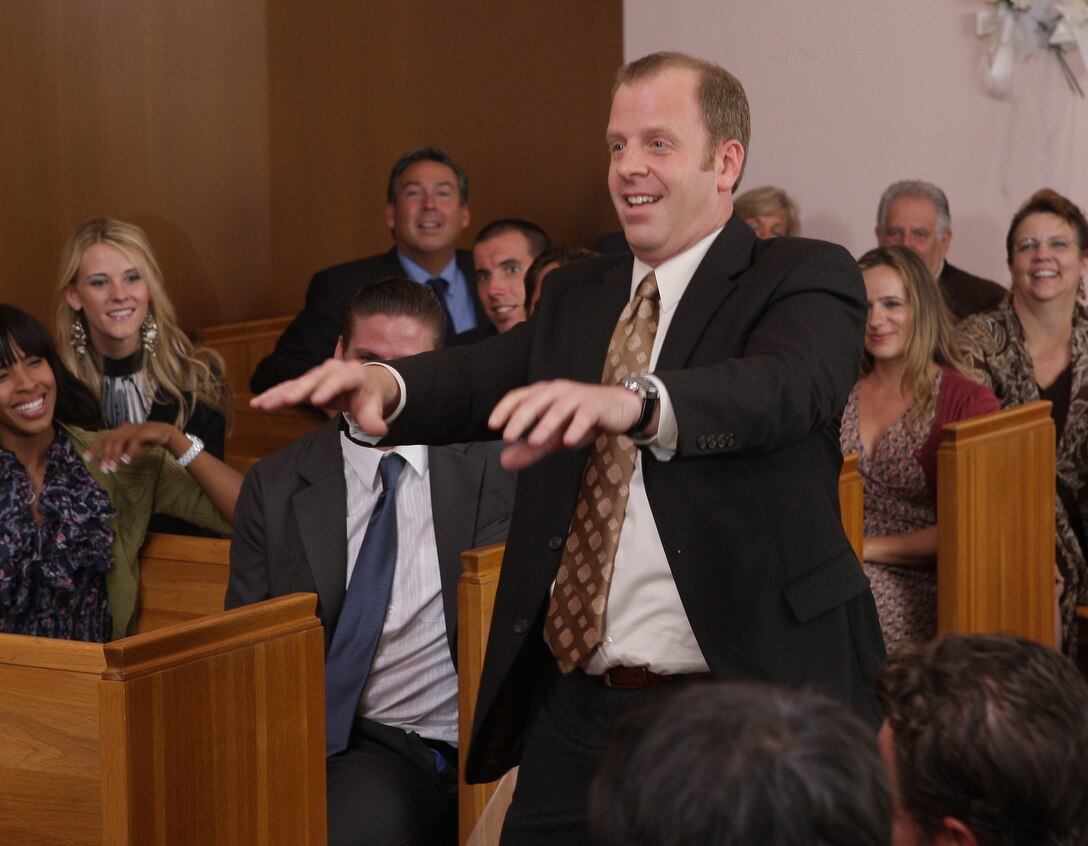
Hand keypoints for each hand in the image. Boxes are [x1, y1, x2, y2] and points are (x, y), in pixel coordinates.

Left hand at [84, 422, 186, 472]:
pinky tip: (126, 460)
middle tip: (105, 468)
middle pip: (110, 440)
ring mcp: (134, 429)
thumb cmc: (148, 442)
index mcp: (119, 432)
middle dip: (106, 455)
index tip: (87, 458)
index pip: (104, 439)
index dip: (94, 448)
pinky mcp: (143, 431)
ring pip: (119, 441)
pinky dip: (129, 451)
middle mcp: (124, 428)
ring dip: (115, 455)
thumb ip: (123, 454)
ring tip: (114, 467)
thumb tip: (113, 463)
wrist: (166, 433)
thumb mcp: (133, 450)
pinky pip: (133, 441)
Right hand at [249, 359, 398, 434]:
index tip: (317, 400)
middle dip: (298, 390)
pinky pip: (288, 388)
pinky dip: (273, 395)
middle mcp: (331, 370)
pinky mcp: (305, 383)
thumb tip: (380, 430)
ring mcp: (316, 375)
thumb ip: (373, 418)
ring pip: (295, 384)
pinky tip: (257, 403)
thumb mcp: (375, 405)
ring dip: (278, 394)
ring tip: (261, 404)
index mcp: (351, 373)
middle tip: (286, 401)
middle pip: (313, 380)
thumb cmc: (369, 395)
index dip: (328, 389)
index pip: (339, 380)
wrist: (363, 382)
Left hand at [488, 379, 642, 469]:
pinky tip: (568, 441)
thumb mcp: (553, 436)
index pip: (519, 397)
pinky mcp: (595, 406)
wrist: (618, 409)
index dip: (504, 409)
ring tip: (535, 441)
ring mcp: (577, 397)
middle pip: (535, 401)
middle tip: (508, 436)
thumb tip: (503, 461)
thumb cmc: (582, 419)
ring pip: (558, 409)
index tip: (493, 426)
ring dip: (545, 425)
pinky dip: (575, 427)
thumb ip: (530, 448)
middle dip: (520, 418)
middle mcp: (558, 391)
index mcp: (544, 394)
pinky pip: (584, 415)